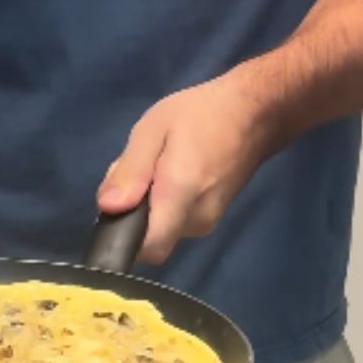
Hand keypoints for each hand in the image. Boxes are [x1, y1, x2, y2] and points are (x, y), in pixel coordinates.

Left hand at [97, 75, 272, 263]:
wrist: (255, 114)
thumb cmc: (201, 114)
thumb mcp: (153, 129)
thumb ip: (130, 170)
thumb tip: (108, 208)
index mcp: (181, 196)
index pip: (149, 248)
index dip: (123, 239)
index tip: (114, 211)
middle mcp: (196, 220)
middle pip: (150, 238)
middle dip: (132, 213)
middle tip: (137, 170)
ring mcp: (208, 222)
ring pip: (161, 229)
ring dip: (148, 206)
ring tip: (155, 165)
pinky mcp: (211, 218)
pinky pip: (175, 221)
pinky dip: (163, 205)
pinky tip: (168, 174)